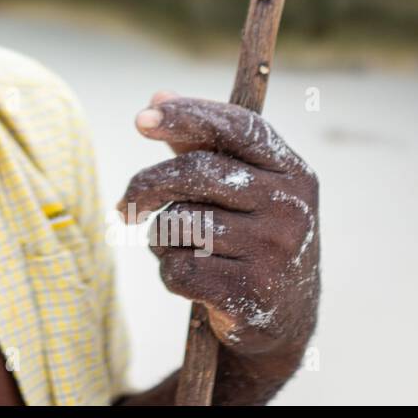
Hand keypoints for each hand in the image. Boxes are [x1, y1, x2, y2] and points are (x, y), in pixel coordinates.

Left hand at [116, 91, 319, 366]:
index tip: (141, 119)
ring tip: (180, 250)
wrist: (284, 322)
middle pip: (195, 172)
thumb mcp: (241, 190)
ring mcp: (274, 252)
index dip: (186, 115)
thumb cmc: (250, 240)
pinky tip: (192, 280)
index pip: (237, 126)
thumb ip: (201, 144)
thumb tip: (158, 96)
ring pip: (179, 223)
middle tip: (125, 207)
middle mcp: (290, 208)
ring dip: (162, 237)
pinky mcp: (250, 295)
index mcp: (292, 172)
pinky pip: (177, 267)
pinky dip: (169, 271)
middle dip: (147, 186)